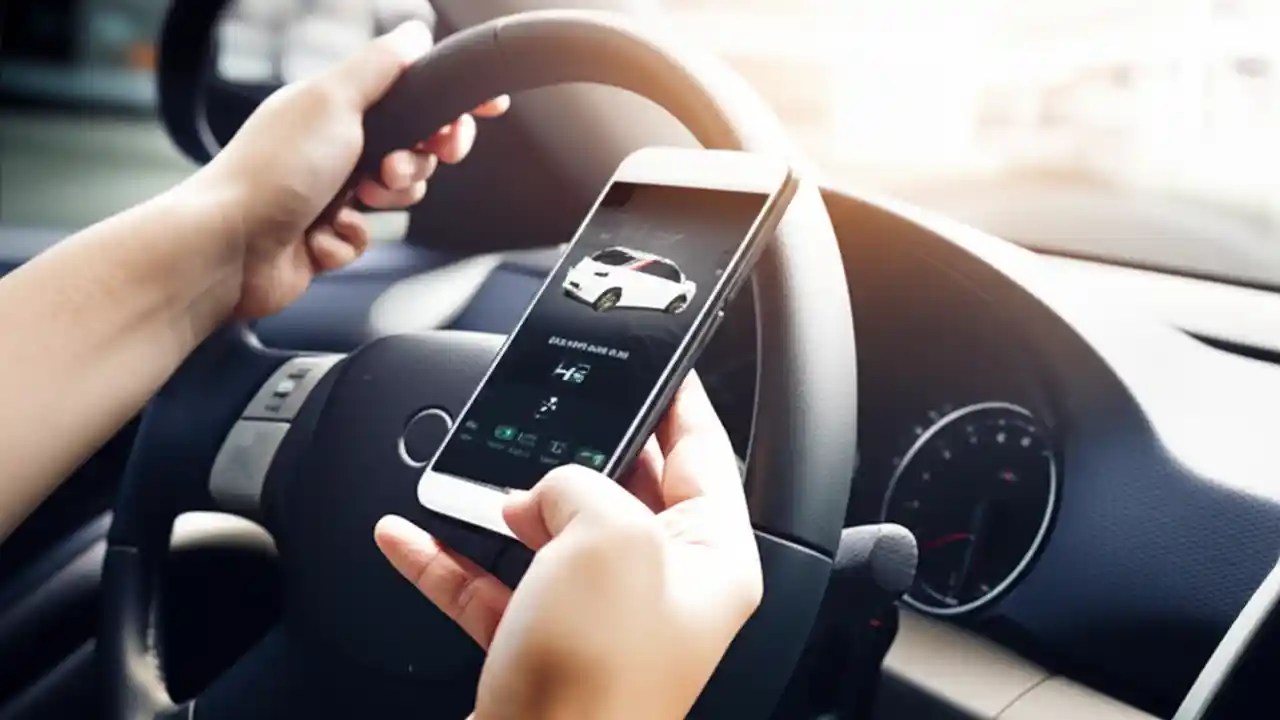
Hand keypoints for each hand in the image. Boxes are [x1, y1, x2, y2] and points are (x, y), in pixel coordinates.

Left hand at [198, 21, 508, 318]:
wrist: (233, 248)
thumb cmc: (272, 172)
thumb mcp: (334, 99)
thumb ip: (382, 65)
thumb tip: (415, 31)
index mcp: (334, 103)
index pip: (410, 92)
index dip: (451, 104)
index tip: (487, 111)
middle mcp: (333, 142)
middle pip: (416, 145)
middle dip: (417, 159)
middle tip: (395, 166)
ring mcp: (330, 189)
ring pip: (399, 192)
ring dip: (387, 198)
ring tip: (357, 199)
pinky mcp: (327, 233)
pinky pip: (370, 233)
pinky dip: (354, 236)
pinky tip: (326, 232)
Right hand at [375, 376, 762, 719]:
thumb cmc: (599, 679)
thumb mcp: (608, 537)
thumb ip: (580, 484)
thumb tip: (541, 494)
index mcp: (710, 559)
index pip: (703, 455)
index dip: (680, 401)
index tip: (663, 360)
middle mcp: (659, 589)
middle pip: (620, 491)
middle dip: (575, 455)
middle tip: (546, 413)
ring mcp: (597, 621)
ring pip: (546, 535)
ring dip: (498, 505)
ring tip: (466, 475)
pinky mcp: (539, 647)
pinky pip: (491, 584)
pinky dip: (449, 559)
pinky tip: (407, 534)